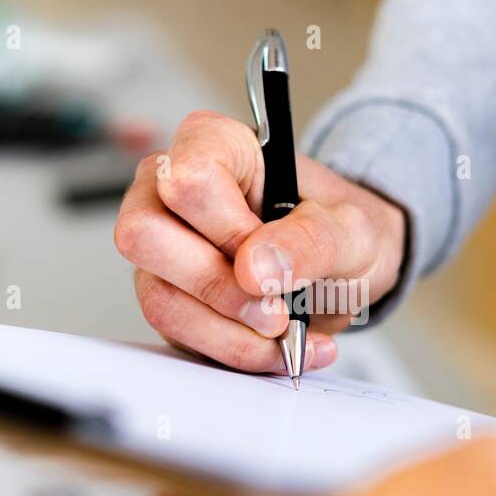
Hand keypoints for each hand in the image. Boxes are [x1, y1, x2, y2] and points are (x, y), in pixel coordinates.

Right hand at [114, 110, 406, 372]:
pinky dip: (233, 351)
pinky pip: (178, 334)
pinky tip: (277, 347)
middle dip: (219, 289)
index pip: (187, 180)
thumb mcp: (351, 230)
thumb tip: (255, 268)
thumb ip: (310, 241)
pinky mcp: (169, 297)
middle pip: (144, 237)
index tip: (271, 260)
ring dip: (231, 333)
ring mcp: (163, 249)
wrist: (347, 269)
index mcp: (214, 145)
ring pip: (160, 298)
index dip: (229, 232)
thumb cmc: (340, 229)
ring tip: (287, 334)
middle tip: (277, 309)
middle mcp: (170, 192)